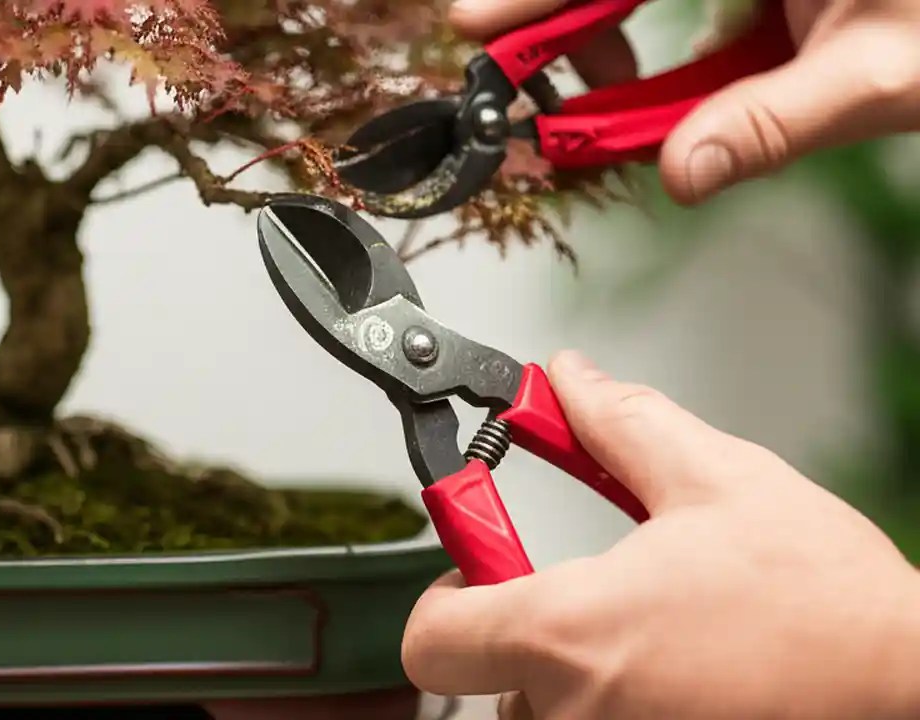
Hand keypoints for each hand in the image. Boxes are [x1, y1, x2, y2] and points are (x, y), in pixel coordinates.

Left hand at [400, 350, 919, 718]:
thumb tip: (571, 382)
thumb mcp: (716, 481)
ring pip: (538, 715)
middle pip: (484, 677)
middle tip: (584, 598)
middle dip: (521, 633)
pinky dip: (610, 708)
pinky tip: (673, 676)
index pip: (430, 638)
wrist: (911, 686)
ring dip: (571, 678)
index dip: (446, 594)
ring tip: (650, 640)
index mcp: (572, 634)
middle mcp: (577, 714)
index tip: (482, 564)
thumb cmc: (828, 605)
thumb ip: (620, 426)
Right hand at [447, 0, 919, 202]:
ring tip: (632, 102)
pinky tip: (689, 75)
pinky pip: (692, 2)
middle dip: (574, 30)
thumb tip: (684, 169)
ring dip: (621, 41)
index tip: (476, 29)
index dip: (535, 0)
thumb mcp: (884, 74)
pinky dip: (672, 38)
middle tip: (549, 92)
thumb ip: (772, 123)